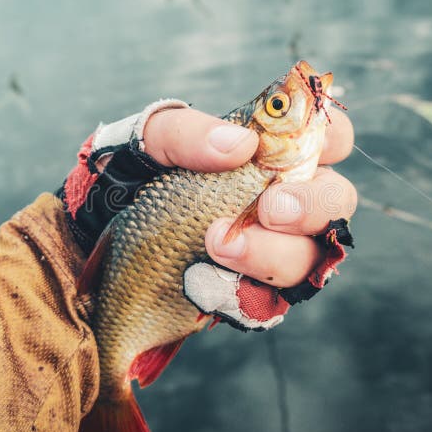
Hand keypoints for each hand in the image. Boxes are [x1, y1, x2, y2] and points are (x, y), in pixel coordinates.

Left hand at [59, 99, 356, 330]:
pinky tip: (208, 280)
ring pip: (311, 256)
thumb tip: (239, 146)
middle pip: (336, 200)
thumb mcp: (146, 140)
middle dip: (311, 206)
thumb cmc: (131, 172)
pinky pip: (271, 300)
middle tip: (268, 210)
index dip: (331, 136)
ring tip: (217, 245)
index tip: (300, 146)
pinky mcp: (250, 291)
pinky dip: (245, 291)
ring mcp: (273, 248)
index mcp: (271, 152)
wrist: (94, 231)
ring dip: (274, 253)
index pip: (329, 136)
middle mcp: (284, 199)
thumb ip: (186, 132)